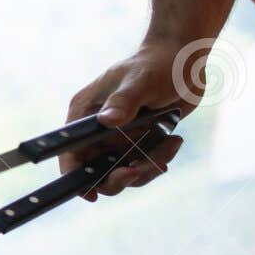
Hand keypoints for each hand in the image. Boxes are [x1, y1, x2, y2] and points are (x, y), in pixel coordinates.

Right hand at [59, 36, 188, 199]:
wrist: (184, 61)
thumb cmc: (157, 64)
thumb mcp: (140, 80)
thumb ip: (123, 101)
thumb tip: (106, 122)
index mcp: (84, 114)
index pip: (69, 152)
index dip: (74, 176)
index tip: (90, 193)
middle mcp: (96, 130)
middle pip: (95, 170)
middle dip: (118, 177)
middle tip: (138, 170)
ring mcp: (118, 138)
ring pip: (123, 172)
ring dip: (146, 168)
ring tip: (169, 144)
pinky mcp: (138, 142)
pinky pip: (144, 164)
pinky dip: (160, 159)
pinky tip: (174, 140)